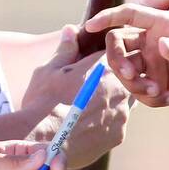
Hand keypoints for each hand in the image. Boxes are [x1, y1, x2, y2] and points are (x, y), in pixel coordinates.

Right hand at [22, 25, 129, 167]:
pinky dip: (106, 124)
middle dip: (111, 82)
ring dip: (111, 103)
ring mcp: (122, 113)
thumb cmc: (44, 100)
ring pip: (123, 103)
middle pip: (125, 79)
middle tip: (90, 87)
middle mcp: (120, 88)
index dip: (104, 60)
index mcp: (105, 66)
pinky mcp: (118, 135)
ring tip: (88, 108)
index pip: (117, 55)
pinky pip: (117, 124)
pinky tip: (87, 126)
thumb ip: (67, 50)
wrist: (43, 139)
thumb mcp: (50, 70)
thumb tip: (71, 30)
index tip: (92, 66)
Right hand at [84, 4, 168, 107]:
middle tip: (133, 76)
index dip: (108, 17)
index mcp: (163, 24)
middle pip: (118, 45)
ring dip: (135, 85)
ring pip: (125, 71)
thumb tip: (161, 47)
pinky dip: (149, 99)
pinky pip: (139, 91)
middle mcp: (152, 41)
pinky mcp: (155, 82)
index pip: (129, 15)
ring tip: (159, 93)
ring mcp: (152, 62)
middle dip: (119, 61)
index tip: (89, 25)